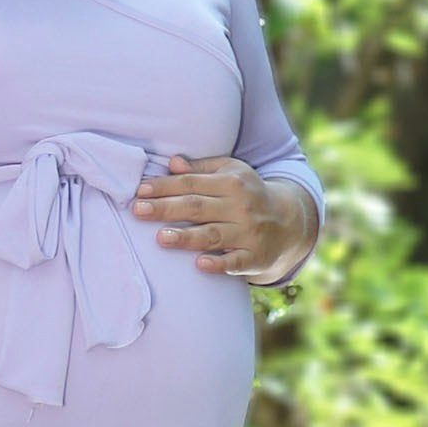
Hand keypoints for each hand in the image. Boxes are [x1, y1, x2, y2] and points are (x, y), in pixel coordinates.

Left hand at [132, 154, 314, 281]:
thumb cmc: (248, 194)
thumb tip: (172, 162)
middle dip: (166, 208)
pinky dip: (219, 263)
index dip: (165, 186)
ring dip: (186, 237)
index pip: (192, 183)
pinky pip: (235, 262)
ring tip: (160, 238)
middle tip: (138, 211)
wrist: (289, 222)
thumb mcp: (231, 173)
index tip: (140, 191)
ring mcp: (249, 233)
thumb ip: (201, 168)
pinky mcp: (254, 257)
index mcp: (232, 182)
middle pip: (197, 207)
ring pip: (212, 235)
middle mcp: (241, 206)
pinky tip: (200, 264)